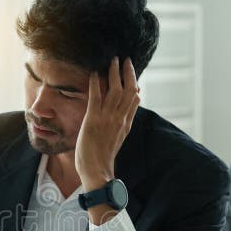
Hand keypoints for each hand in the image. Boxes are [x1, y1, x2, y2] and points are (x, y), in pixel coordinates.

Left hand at [75, 57, 140, 190]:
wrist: (96, 171)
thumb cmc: (103, 158)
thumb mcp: (119, 137)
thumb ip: (126, 120)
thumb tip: (137, 102)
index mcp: (126, 123)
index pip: (134, 99)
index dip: (134, 83)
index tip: (132, 71)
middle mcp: (119, 118)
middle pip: (129, 90)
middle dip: (128, 72)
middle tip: (125, 59)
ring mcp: (107, 118)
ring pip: (115, 90)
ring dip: (114, 73)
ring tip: (113, 60)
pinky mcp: (93, 120)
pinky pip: (96, 97)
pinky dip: (96, 83)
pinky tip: (94, 73)